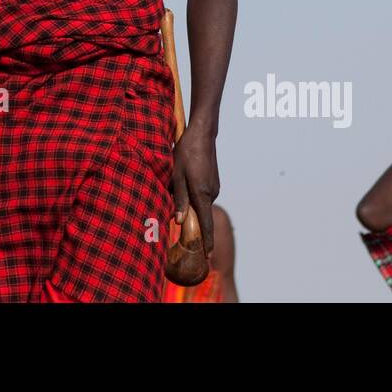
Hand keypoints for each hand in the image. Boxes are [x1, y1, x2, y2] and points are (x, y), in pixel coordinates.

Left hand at [171, 125, 219, 257]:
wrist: (202, 134)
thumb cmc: (186, 153)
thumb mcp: (176, 175)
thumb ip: (178, 199)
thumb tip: (178, 221)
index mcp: (202, 194)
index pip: (206, 225)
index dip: (207, 242)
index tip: (207, 257)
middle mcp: (211, 193)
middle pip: (201, 215)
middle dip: (191, 222)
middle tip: (178, 224)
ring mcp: (214, 187)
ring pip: (200, 204)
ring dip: (190, 205)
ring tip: (177, 189)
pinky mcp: (213, 182)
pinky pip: (202, 195)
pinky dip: (194, 196)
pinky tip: (185, 182)